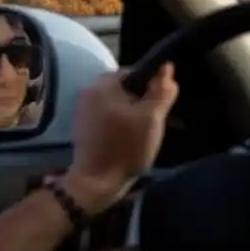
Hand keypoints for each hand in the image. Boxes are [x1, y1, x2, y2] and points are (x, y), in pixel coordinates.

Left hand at [61, 63, 178, 214]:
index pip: (137, 74)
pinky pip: (107, 117)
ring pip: (118, 104)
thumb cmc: (126, 148)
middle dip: (142, 105)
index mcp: (104, 83)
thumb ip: (162, 91)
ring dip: (131, 117)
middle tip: (150, 127)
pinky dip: (118, 126)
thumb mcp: (152, 118)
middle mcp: (89, 90)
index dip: (153, 90)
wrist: (95, 182)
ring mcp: (83, 109)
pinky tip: (124, 143)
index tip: (158, 111)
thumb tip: (167, 67)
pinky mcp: (82, 126)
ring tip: (138, 138)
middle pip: (127, 89)